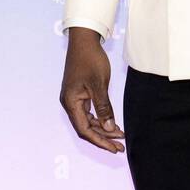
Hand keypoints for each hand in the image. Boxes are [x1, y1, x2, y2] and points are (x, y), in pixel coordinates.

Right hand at [59, 27, 125, 153]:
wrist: (84, 40)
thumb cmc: (90, 59)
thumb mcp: (99, 84)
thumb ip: (103, 107)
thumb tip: (110, 128)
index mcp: (70, 103)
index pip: (85, 130)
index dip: (100, 141)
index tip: (114, 148)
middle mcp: (69, 103)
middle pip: (86, 128)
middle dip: (103, 138)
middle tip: (120, 147)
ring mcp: (73, 99)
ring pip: (88, 121)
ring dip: (103, 129)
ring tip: (120, 136)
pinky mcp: (79, 94)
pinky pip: (89, 112)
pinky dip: (100, 119)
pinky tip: (112, 123)